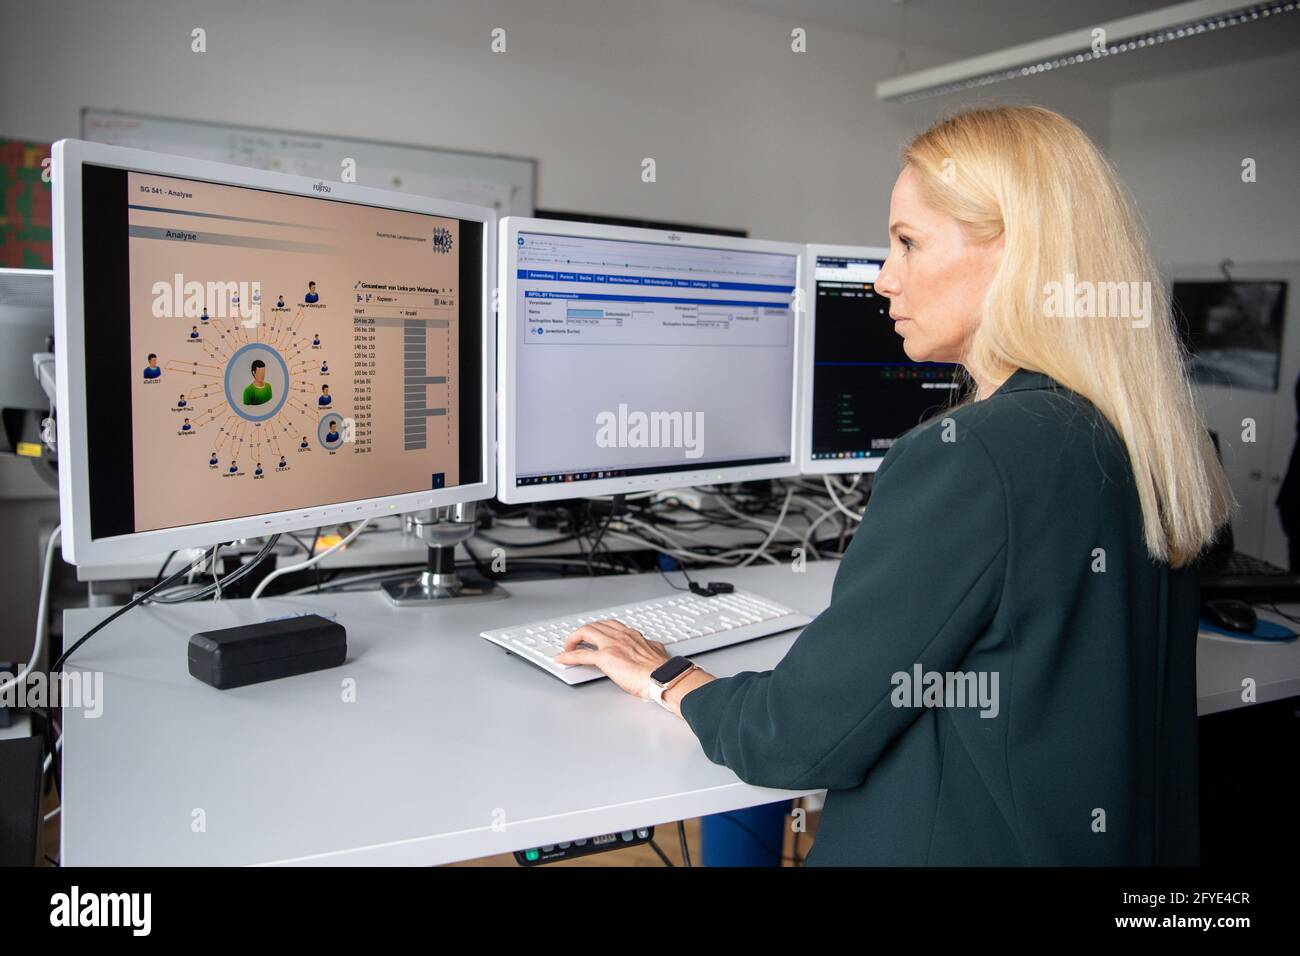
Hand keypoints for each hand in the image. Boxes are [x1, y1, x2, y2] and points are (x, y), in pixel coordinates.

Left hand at [554, 620, 671, 698]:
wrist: (663, 677)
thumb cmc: (662, 670)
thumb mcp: (657, 651)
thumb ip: (651, 646)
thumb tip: (653, 647)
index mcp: (633, 635)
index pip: (611, 626)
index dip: (600, 629)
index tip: (595, 634)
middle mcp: (621, 636)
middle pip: (595, 625)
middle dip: (583, 632)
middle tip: (577, 640)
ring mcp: (612, 645)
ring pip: (586, 632)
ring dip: (573, 639)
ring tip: (568, 647)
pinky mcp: (605, 658)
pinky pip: (581, 654)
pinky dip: (568, 655)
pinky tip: (561, 658)